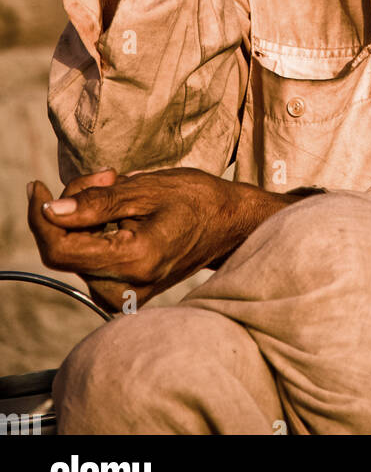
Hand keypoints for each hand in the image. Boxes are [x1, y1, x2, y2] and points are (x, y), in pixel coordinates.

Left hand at [26, 167, 290, 311]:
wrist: (231, 225)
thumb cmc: (197, 199)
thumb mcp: (148, 188)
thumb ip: (97, 202)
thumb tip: (51, 210)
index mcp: (134, 261)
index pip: (61, 248)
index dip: (41, 217)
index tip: (37, 187)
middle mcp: (125, 288)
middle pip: (67, 247)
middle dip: (75, 206)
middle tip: (109, 176)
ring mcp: (124, 294)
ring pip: (77, 251)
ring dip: (88, 215)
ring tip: (122, 188)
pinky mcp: (124, 292)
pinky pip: (91, 258)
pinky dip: (97, 229)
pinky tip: (123, 211)